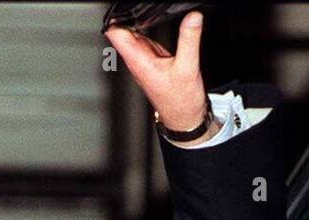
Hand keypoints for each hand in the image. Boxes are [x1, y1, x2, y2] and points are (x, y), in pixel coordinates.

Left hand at [105, 11, 212, 133]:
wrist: (184, 119)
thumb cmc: (180, 102)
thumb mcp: (188, 68)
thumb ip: (189, 40)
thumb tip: (193, 17)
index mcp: (138, 60)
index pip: (114, 32)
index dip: (116, 16)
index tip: (125, 6)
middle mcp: (136, 58)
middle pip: (122, 28)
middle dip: (130, 14)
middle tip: (144, 5)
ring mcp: (143, 57)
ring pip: (133, 30)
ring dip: (139, 19)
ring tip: (151, 9)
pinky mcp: (151, 57)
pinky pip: (145, 36)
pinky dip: (149, 27)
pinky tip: (155, 21)